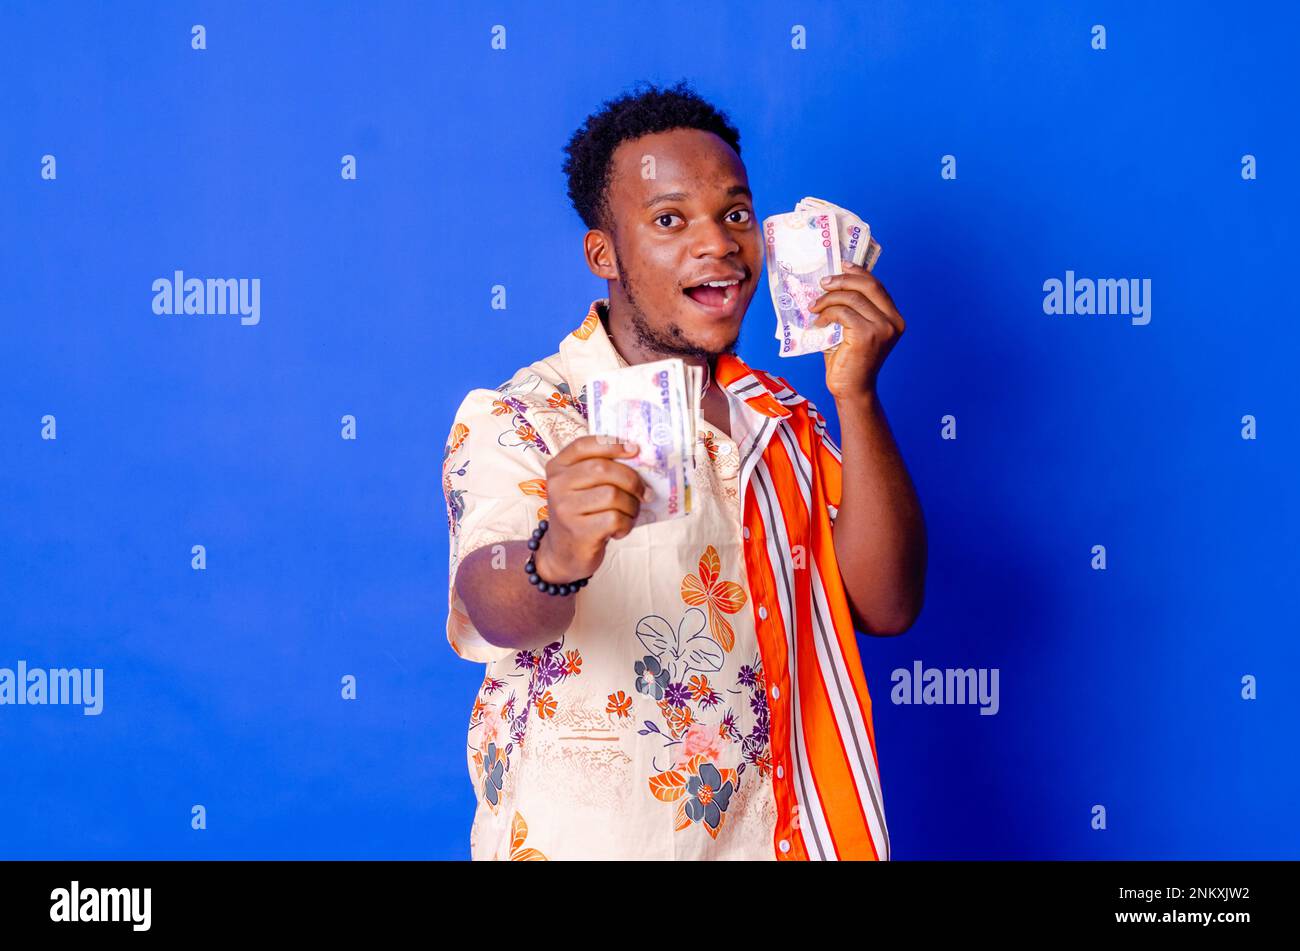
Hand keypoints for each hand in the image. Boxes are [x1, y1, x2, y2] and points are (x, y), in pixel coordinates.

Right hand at [535, 434, 650, 580]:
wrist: (563, 553)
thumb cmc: (581, 514)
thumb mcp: (582, 487)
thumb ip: (601, 470)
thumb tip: (638, 457)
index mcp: (557, 467)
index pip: (584, 445)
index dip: (612, 444)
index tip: (635, 450)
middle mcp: (557, 485)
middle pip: (604, 469)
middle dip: (632, 480)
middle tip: (644, 493)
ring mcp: (566, 508)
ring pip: (613, 495)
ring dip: (631, 506)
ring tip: (629, 514)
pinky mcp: (579, 531)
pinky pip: (615, 519)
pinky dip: (626, 524)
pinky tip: (619, 530)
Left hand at [808, 261, 904, 401]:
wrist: (851, 389)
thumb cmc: (848, 360)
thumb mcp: (852, 329)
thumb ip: (851, 308)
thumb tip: (832, 282)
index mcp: (894, 318)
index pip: (877, 286)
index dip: (858, 272)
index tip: (841, 265)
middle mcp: (893, 322)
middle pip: (868, 286)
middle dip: (842, 280)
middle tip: (823, 283)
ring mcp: (882, 328)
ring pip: (852, 298)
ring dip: (829, 299)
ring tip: (815, 307)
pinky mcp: (867, 335)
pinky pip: (843, 312)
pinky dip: (827, 313)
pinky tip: (818, 322)